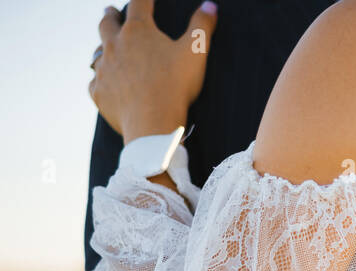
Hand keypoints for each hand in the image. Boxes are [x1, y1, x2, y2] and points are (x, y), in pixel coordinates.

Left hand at [89, 1, 217, 140]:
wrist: (152, 124)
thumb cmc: (175, 86)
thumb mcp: (195, 54)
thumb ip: (202, 27)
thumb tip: (210, 5)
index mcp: (138, 31)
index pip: (138, 4)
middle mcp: (114, 45)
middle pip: (107, 23)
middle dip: (110, 16)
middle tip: (110, 12)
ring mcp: (103, 68)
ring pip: (98, 52)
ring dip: (103, 48)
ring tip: (107, 49)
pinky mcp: (99, 92)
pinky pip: (95, 82)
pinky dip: (101, 81)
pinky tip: (107, 84)